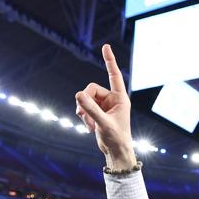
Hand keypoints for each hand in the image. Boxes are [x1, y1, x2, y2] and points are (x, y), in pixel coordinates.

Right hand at [75, 44, 135, 167]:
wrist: (115, 151)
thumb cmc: (116, 138)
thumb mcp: (103, 123)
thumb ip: (90, 109)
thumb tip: (78, 94)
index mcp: (120, 98)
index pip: (113, 75)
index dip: (109, 60)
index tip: (106, 46)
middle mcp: (112, 99)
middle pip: (90, 89)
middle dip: (84, 101)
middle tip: (84, 115)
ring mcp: (104, 105)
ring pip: (85, 98)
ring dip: (83, 111)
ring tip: (89, 125)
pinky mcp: (97, 112)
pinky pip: (83, 107)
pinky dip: (83, 116)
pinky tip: (89, 128)